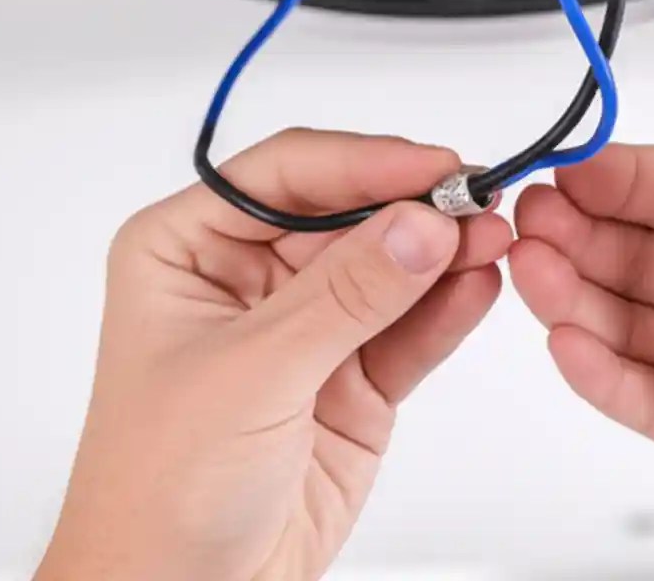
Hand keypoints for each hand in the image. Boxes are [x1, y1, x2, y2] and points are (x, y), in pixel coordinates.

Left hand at [36, 130, 511, 580]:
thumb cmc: (158, 490)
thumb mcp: (250, 375)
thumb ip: (344, 297)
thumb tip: (418, 227)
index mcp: (189, 250)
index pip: (286, 176)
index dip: (363, 162)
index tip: (432, 167)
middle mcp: (251, 280)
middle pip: (349, 215)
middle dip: (414, 207)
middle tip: (477, 201)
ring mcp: (309, 330)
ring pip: (389, 269)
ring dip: (444, 254)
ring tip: (494, 239)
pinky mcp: (355, 380)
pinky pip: (411, 330)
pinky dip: (448, 309)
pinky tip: (480, 285)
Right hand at [510, 104, 653, 548]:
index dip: (612, 180)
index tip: (561, 174)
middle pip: (635, 251)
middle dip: (578, 236)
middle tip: (529, 226)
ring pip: (626, 317)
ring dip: (576, 297)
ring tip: (534, 277)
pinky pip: (638, 390)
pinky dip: (600, 370)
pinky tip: (569, 344)